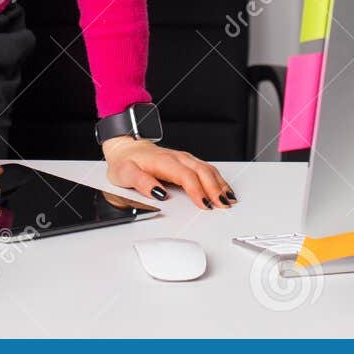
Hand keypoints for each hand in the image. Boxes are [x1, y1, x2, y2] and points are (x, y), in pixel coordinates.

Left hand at [102, 136, 236, 209]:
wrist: (125, 147)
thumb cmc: (125, 162)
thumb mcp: (125, 173)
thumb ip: (141, 182)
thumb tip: (159, 193)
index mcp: (163, 161)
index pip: (186, 175)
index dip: (197, 190)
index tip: (205, 204)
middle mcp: (177, 157)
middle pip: (201, 171)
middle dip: (215, 188)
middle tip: (223, 205)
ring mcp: (183, 158)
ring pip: (207, 169)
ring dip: (219, 184)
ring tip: (228, 200)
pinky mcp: (186, 161)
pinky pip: (206, 168)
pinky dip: (218, 179)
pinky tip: (224, 188)